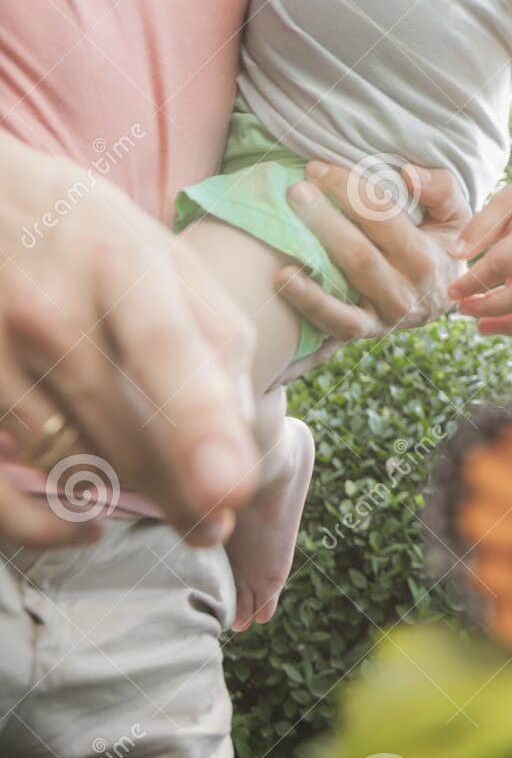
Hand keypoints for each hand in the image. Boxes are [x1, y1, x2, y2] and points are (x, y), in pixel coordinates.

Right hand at [0, 132, 260, 549]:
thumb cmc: (86, 232)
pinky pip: (0, 493)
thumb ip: (211, 331)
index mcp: (120, 263)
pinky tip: (86, 523)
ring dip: (132, 494)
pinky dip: (45, 525)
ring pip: (75, 465)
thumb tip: (242, 428)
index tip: (232, 490)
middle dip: (183, 492)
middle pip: (124, 431)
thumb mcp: (159, 251)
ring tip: (169, 496)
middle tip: (216, 520)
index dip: (199, 421)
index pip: (163, 348)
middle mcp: (50, 309)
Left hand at [274, 161, 470, 366]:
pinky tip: (282, 278)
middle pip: (359, 253)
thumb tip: (408, 174)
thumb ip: (441, 188)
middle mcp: (406, 291)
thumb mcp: (455, 214)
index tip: (317, 168)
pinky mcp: (364, 331)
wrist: (443, 296)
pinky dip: (308, 303)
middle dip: (325, 219)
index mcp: (425, 257)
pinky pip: (335, 323)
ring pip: (345, 288)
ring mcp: (384, 315)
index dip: (348, 189)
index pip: (382, 216)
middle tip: (296, 191)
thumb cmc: (441, 244)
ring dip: (312, 257)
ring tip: (285, 231)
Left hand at [446, 171, 511, 336]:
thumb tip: (454, 255)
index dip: (472, 282)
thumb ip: (478, 228)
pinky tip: (506, 326)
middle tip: (462, 309)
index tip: (450, 291)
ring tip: (480, 327)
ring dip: (508, 326)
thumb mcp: (502, 203)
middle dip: (488, 308)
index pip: (500, 266)